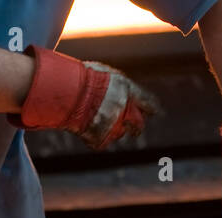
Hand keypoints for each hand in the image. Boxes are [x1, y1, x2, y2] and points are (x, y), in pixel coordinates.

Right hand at [13, 45, 158, 149]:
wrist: (66, 87)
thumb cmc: (80, 75)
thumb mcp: (100, 71)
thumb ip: (113, 83)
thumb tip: (116, 87)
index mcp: (126, 87)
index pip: (147, 102)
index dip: (151, 107)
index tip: (155, 112)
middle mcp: (123, 106)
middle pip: (138, 124)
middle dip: (136, 127)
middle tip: (134, 130)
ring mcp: (112, 122)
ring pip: (119, 134)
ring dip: (114, 132)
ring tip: (103, 125)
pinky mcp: (100, 135)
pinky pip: (101, 143)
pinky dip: (95, 140)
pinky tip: (90, 134)